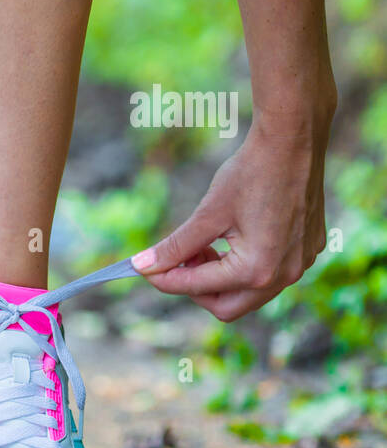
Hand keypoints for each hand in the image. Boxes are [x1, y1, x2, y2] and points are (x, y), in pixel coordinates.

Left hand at [133, 97, 333, 321]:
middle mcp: (283, 275)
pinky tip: (231, 238)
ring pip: (248, 294)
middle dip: (195, 288)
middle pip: (226, 306)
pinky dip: (243, 266)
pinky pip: (269, 274)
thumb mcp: (207, 214)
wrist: (292, 141)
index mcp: (256, 269)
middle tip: (180, 260)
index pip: (197, 287)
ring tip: (203, 247)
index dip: (165, 279)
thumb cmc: (250, 173)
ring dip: (219, 278)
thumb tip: (140, 266)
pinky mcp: (307, 251)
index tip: (144, 269)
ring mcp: (300, 265)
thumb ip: (175, 246)